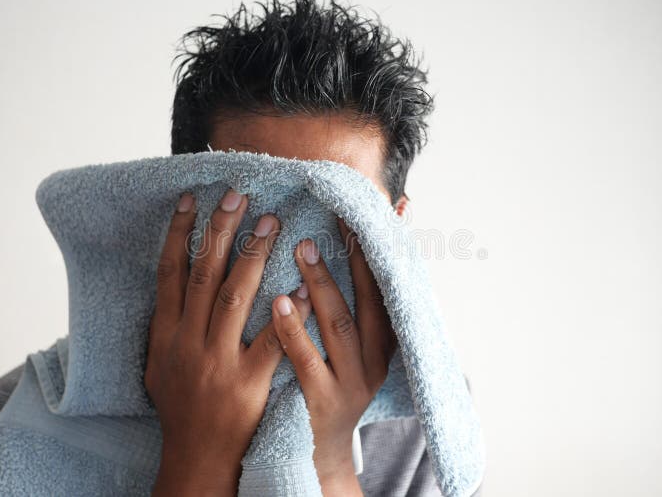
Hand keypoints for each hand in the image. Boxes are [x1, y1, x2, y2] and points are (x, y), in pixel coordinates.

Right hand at [145, 190, 285, 495]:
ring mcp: (217, 361)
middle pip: (203, 275)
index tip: (190, 200)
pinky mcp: (247, 381)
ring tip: (271, 223)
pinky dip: (285, 313)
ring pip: (234, 298)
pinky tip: (300, 286)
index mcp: (165, 334)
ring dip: (252, 257)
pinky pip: (270, 341)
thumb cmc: (180, 408)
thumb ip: (166, 325)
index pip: (169, 274)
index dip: (178, 234)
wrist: (196, 457)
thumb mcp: (159, 364)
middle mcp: (187, 342)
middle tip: (238, 196)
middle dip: (220, 232)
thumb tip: (169, 284)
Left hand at [272, 220, 397, 496]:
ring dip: (320, 284)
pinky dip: (293, 330)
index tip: (367, 210)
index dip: (375, 248)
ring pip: (338, 326)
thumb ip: (361, 297)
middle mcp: (373, 360)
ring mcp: (349, 382)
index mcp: (382, 341)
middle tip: (331, 217)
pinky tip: (277, 302)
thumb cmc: (336, 384)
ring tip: (302, 247)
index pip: (383, 286)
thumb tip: (379, 236)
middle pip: (364, 300)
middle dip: (350, 257)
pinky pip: (306, 360)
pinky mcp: (322, 402)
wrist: (323, 450)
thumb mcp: (357, 345)